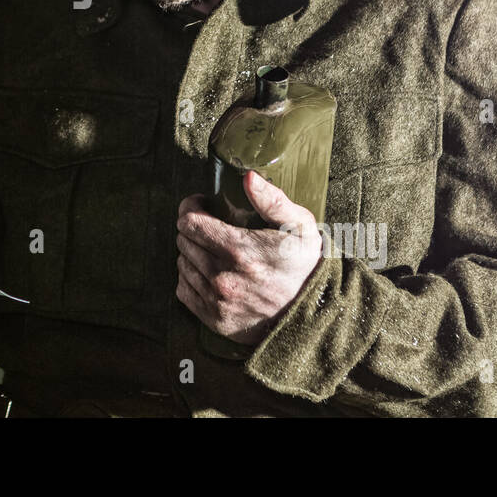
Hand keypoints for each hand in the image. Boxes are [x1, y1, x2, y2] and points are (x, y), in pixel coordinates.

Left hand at [175, 170, 323, 344]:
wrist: (313, 314)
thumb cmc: (305, 265)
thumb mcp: (300, 226)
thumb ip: (273, 200)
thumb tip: (248, 177)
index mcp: (241, 251)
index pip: (189, 222)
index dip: (192, 207)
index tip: (204, 204)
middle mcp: (223, 278)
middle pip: (183, 241)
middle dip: (193, 228)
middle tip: (212, 227)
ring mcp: (217, 301)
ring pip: (182, 264)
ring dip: (193, 253)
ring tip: (214, 250)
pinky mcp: (214, 319)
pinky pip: (183, 289)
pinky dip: (191, 278)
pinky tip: (211, 273)